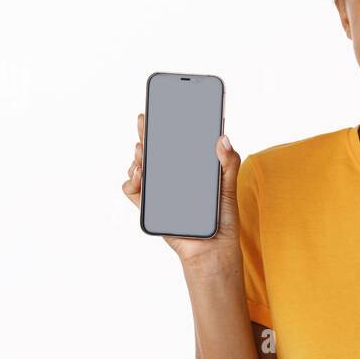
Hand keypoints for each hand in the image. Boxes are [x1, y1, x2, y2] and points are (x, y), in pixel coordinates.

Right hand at [122, 112, 243, 269]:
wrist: (213, 248)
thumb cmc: (221, 219)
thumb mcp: (228, 186)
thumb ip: (228, 163)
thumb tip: (222, 137)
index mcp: (188, 170)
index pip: (174, 144)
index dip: (166, 127)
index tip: (162, 110)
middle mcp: (171, 178)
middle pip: (154, 151)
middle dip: (147, 134)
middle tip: (145, 120)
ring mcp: (158, 192)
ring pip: (140, 167)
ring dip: (139, 155)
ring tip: (143, 148)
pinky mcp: (149, 208)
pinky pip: (132, 190)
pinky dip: (131, 180)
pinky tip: (140, 173)